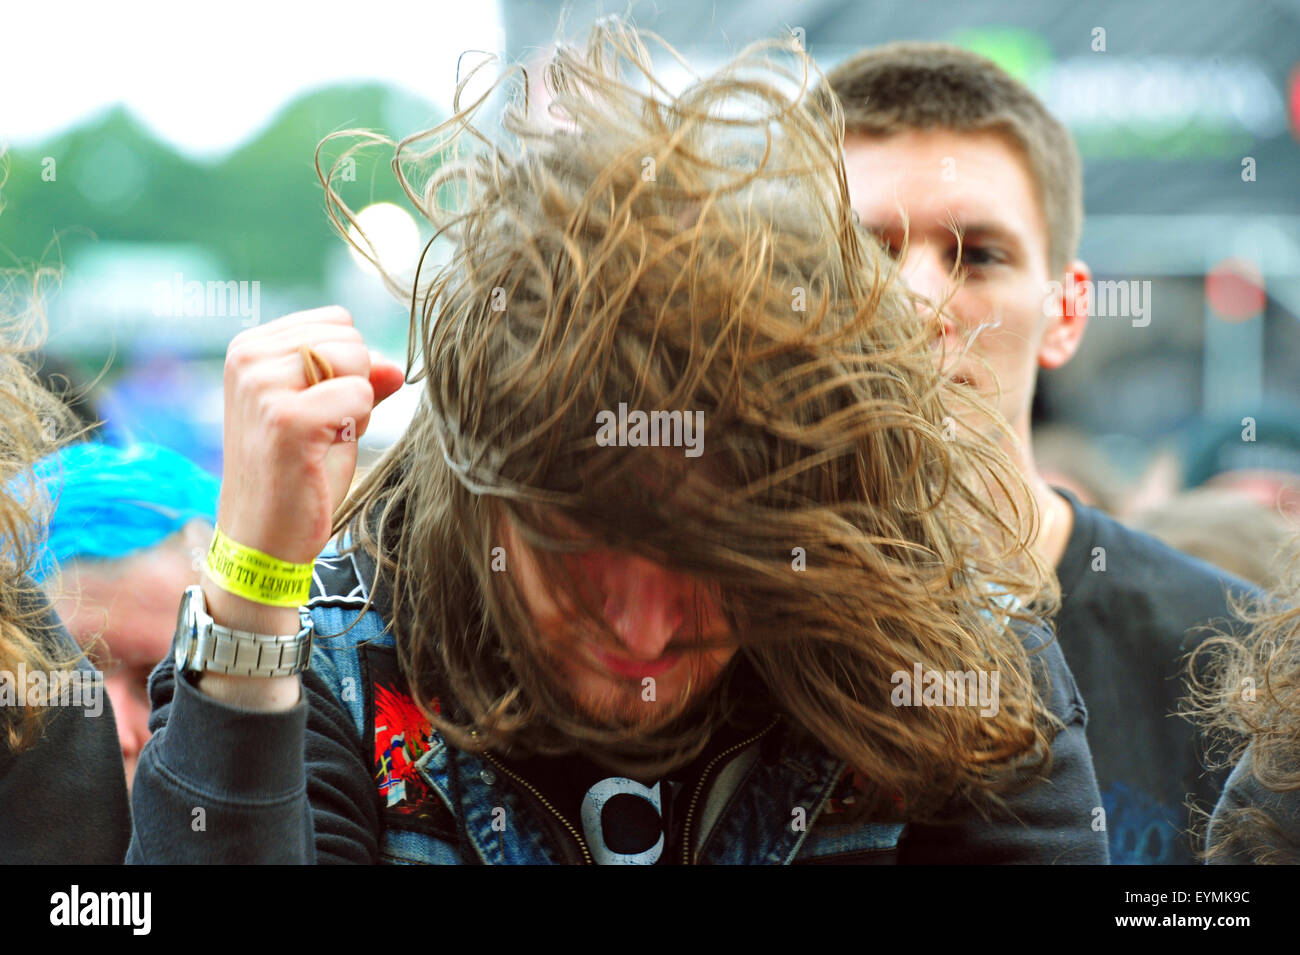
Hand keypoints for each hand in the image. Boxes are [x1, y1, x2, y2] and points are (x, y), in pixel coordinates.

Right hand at [196, 307, 403, 709]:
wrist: (264, 540)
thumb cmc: (297, 476)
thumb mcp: (329, 417)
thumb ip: (360, 381)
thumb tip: (398, 366)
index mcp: (250, 347)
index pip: (336, 321)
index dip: (347, 367)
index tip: (319, 409)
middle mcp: (248, 357)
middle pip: (349, 336)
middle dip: (354, 384)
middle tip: (323, 429)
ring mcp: (262, 385)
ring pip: (356, 359)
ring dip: (354, 405)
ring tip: (321, 439)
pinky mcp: (285, 418)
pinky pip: (359, 395)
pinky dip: (355, 426)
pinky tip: (322, 452)